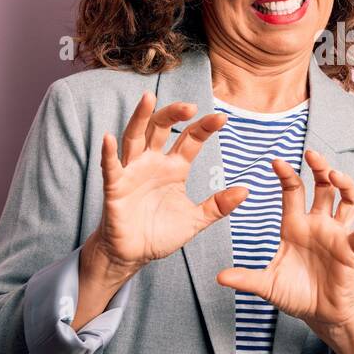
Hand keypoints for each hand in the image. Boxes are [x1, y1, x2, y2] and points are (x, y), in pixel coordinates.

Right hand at [89, 92, 247, 281]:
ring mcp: (133, 172)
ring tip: (148, 98)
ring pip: (135, 138)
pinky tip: (108, 138)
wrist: (133, 255)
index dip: (204, 127)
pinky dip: (108, 153)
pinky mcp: (115, 187)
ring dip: (141, 118)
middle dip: (174, 114)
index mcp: (174, 168)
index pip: (190, 139)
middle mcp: (153, 163)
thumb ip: (218, 206)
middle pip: (161, 128)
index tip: (222, 119)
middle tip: (190, 106)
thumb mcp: (196, 220)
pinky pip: (111, 167)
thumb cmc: (160, 233)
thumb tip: (245, 190)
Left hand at [216, 148, 353, 331]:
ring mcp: (336, 235)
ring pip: (346, 201)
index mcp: (295, 225)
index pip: (292, 192)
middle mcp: (317, 224)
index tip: (276, 162)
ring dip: (345, 185)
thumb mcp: (267, 285)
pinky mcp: (351, 250)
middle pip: (323, 187)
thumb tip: (218, 278)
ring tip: (336, 176)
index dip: (287, 175)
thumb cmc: (295, 295)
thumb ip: (246, 279)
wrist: (319, 314)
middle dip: (319, 169)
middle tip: (312, 155)